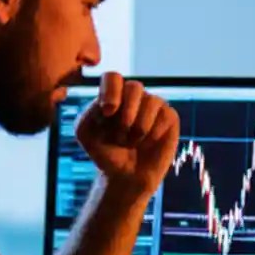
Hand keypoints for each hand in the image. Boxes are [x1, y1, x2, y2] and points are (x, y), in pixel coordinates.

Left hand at [75, 72, 180, 195]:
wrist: (125, 176)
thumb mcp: (85, 133)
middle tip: (119, 136)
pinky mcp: (169, 117)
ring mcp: (152, 104)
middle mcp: (133, 96)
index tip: (108, 112)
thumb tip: (113, 105)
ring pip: (151, 101)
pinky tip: (148, 143)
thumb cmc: (105, 152)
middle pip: (134, 87)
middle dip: (126, 115)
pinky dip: (153, 134)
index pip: (113, 77)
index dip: (112, 92)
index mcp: (111, 95)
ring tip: (132, 142)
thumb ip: (89, 112)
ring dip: (138, 128)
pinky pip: (164, 116)